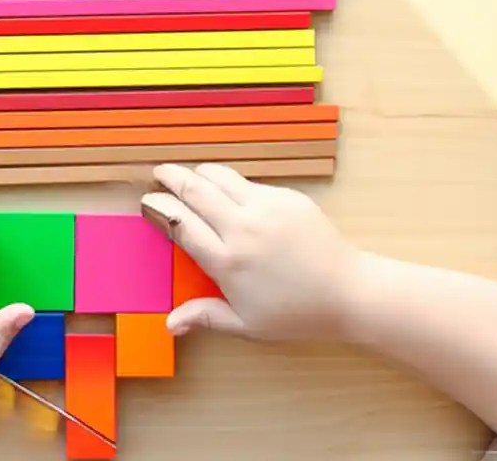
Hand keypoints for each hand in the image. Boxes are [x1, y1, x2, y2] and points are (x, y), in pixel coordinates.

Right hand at [141, 163, 362, 341]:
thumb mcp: (247, 324)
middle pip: (195, 191)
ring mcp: (267, 208)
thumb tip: (170, 324)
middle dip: (171, 178)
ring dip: (200, 172)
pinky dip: (231, 182)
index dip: (159, 208)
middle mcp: (243, 228)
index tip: (148, 202)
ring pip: (221, 176)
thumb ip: (206, 317)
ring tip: (190, 175)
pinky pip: (250, 183)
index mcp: (227, 261)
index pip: (180, 223)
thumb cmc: (297, 314)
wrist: (348, 292)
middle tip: (159, 172)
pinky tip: (228, 190)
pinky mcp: (287, 197)